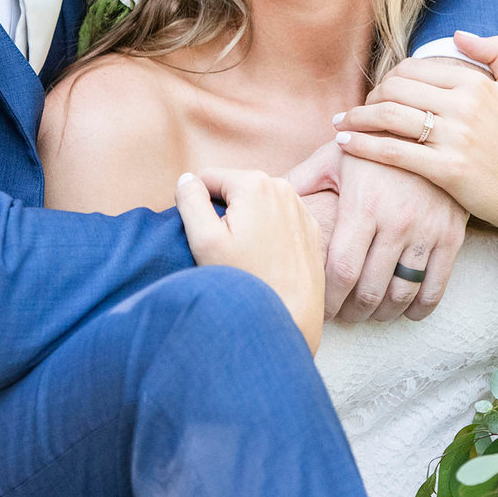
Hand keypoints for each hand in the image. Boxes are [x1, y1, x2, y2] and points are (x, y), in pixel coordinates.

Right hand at [175, 167, 324, 353]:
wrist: (293, 318)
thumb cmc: (247, 281)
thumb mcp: (205, 240)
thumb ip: (190, 200)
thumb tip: (187, 179)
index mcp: (254, 183)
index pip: (207, 178)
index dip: (198, 205)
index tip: (207, 235)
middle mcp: (283, 186)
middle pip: (234, 190)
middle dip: (224, 213)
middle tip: (227, 249)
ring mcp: (300, 208)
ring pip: (256, 205)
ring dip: (246, 222)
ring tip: (248, 257)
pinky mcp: (310, 229)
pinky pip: (278, 220)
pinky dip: (268, 233)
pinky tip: (267, 260)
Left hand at [287, 141, 466, 323]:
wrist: (427, 129)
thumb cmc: (371, 145)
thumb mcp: (333, 157)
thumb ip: (299, 182)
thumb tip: (260, 200)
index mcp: (363, 206)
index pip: (341, 270)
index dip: (329, 299)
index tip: (319, 309)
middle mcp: (396, 221)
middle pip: (370, 289)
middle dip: (352, 312)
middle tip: (342, 317)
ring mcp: (426, 230)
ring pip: (402, 293)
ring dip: (383, 313)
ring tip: (369, 314)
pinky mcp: (451, 235)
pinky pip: (436, 286)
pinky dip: (420, 308)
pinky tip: (405, 311)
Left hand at [334, 32, 497, 239]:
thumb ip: (497, 52)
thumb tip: (458, 34)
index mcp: (475, 83)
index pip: (413, 68)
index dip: (388, 77)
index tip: (379, 92)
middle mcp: (464, 106)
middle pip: (395, 88)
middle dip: (369, 97)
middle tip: (357, 110)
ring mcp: (455, 138)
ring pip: (389, 116)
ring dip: (357, 118)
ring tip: (341, 124)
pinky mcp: (446, 169)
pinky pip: (393, 151)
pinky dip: (363, 145)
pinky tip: (345, 144)